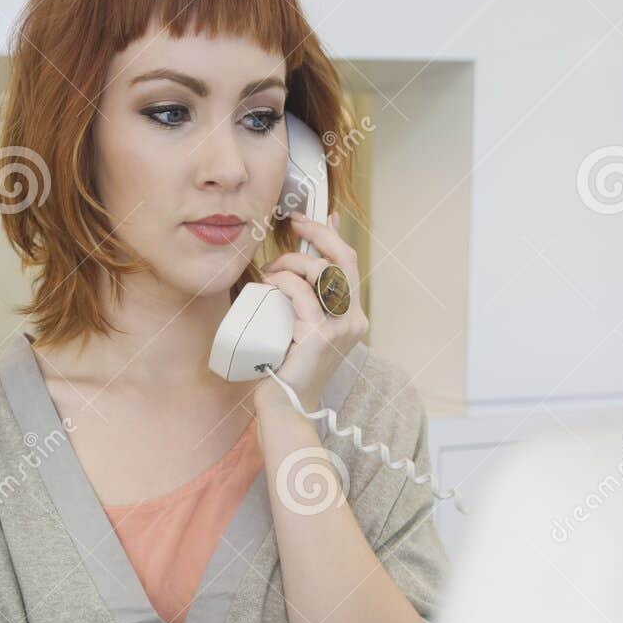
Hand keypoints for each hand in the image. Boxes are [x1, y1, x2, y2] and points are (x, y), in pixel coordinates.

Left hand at [257, 210, 368, 411]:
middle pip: (344, 259)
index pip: (349, 263)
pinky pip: (301, 294)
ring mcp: (341, 328)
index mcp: (352, 316)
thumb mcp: (300, 324)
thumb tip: (298, 263)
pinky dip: (283, 282)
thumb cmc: (287, 366)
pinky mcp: (321, 336)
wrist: (285, 404)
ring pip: (321, 272)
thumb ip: (304, 296)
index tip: (309, 218)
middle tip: (293, 224)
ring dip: (291, 263)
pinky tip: (269, 284)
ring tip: (270, 273)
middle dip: (318, 233)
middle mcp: (353, 320)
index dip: (331, 234)